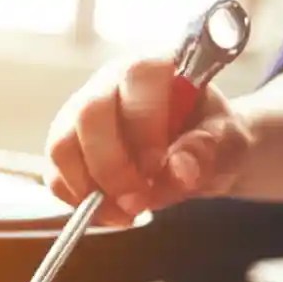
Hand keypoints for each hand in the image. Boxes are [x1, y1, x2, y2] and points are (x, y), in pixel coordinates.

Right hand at [44, 56, 254, 225]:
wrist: (202, 152)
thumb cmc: (213, 138)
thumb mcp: (228, 143)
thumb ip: (209, 151)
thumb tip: (180, 169)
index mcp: (153, 68)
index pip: (135, 79)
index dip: (143, 124)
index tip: (159, 167)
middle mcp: (110, 84)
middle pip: (88, 114)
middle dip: (111, 166)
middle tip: (138, 202)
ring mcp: (82, 114)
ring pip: (62, 146)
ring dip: (90, 190)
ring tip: (126, 213)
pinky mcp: (69, 147)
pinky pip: (54, 175)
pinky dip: (77, 203)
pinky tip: (111, 214)